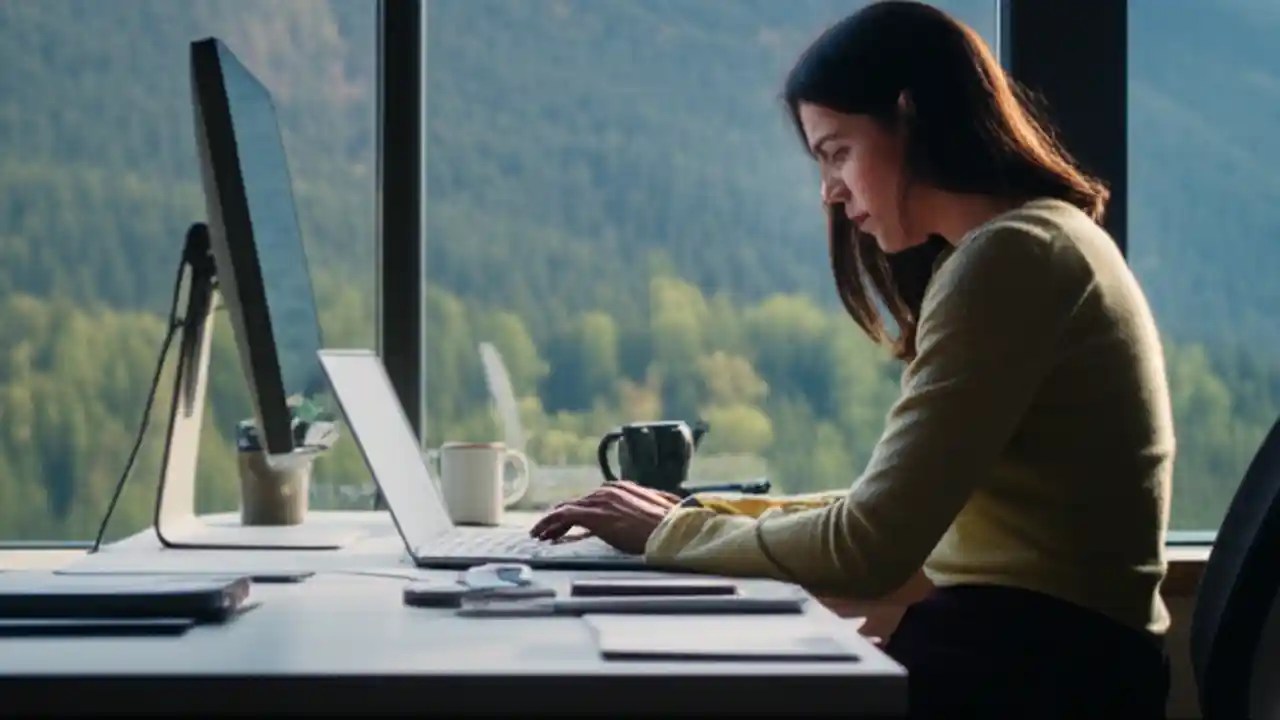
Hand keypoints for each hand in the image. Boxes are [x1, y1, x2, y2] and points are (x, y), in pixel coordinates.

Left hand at [529, 480, 680, 553]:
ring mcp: (599, 501)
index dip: (578, 511)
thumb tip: (657, 511)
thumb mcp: (658, 512)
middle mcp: (607, 490)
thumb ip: (649, 508)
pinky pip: (562, 517)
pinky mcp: (592, 515)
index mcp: (622, 488)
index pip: (592, 499)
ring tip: (539, 534)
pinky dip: (549, 524)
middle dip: (561, 519)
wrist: (670, 532)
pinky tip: (540, 534)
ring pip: (566, 510)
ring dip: (551, 523)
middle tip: (548, 531)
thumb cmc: (668, 526)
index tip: (569, 522)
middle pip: (577, 504)